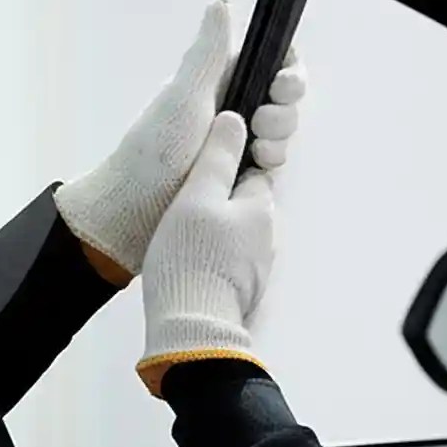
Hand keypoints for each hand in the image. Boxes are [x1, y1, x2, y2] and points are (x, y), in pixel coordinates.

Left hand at [55, 0, 303, 276]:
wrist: (134, 212)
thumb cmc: (154, 151)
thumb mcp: (184, 96)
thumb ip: (209, 53)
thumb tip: (223, 3)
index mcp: (217, 81)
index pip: (269, 62)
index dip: (286, 70)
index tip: (281, 84)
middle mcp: (230, 108)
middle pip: (283, 99)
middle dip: (283, 110)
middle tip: (260, 124)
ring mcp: (236, 144)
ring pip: (282, 133)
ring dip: (279, 138)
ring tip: (256, 152)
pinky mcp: (239, 175)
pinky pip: (273, 165)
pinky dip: (271, 165)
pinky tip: (254, 170)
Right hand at [137, 112, 273, 396]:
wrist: (191, 326)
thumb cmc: (191, 258)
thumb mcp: (197, 196)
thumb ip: (216, 156)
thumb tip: (233, 120)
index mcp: (260, 208)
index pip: (250, 171)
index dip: (224, 166)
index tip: (198, 170)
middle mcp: (267, 237)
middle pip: (241, 203)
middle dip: (216, 201)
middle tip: (181, 205)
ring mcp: (256, 267)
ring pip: (233, 234)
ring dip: (211, 231)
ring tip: (179, 235)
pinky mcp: (241, 290)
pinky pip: (226, 260)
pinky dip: (209, 256)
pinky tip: (185, 261)